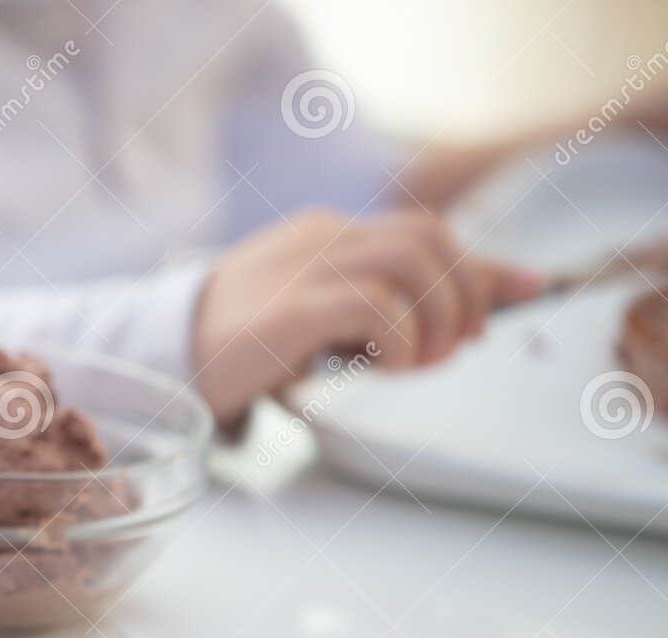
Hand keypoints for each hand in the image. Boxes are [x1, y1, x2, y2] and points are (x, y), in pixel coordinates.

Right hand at [192, 209, 544, 423]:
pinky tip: (384, 370)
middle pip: (431, 238)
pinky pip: (376, 306)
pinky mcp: (291, 310)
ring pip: (413, 263)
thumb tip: (480, 313)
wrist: (155, 358)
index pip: (427, 231)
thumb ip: (388, 307)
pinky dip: (402, 341)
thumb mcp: (320, 320)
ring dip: (437, 320)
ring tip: (416, 365)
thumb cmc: (238, 348)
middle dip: (465, 296)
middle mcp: (321, 238)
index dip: (482, 266)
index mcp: (327, 234)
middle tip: (454, 350)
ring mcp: (304, 269)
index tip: (519, 298)